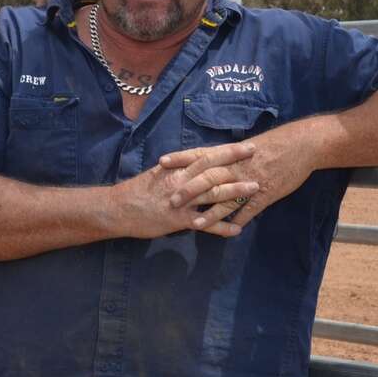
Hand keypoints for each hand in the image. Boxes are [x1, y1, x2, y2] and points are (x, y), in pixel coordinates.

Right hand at [110, 142, 258, 238]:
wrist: (118, 209)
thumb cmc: (139, 191)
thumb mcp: (159, 174)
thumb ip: (179, 169)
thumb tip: (197, 164)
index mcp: (178, 169)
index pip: (207, 155)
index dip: (228, 151)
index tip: (246, 146)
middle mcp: (182, 181)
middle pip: (214, 170)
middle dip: (237, 165)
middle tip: (258, 161)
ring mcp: (182, 201)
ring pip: (213, 194)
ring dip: (236, 192)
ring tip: (255, 189)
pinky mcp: (179, 220)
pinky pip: (205, 224)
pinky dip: (222, 227)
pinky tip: (237, 230)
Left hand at [160, 138, 314, 229]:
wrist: (300, 145)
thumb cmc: (274, 143)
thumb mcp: (247, 147)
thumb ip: (228, 157)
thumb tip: (211, 162)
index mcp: (230, 152)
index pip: (200, 154)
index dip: (180, 158)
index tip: (161, 163)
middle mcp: (236, 166)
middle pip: (207, 177)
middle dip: (188, 190)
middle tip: (170, 201)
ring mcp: (249, 181)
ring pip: (225, 198)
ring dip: (209, 213)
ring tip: (193, 224)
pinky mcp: (264, 194)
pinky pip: (248, 210)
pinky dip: (237, 221)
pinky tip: (228, 232)